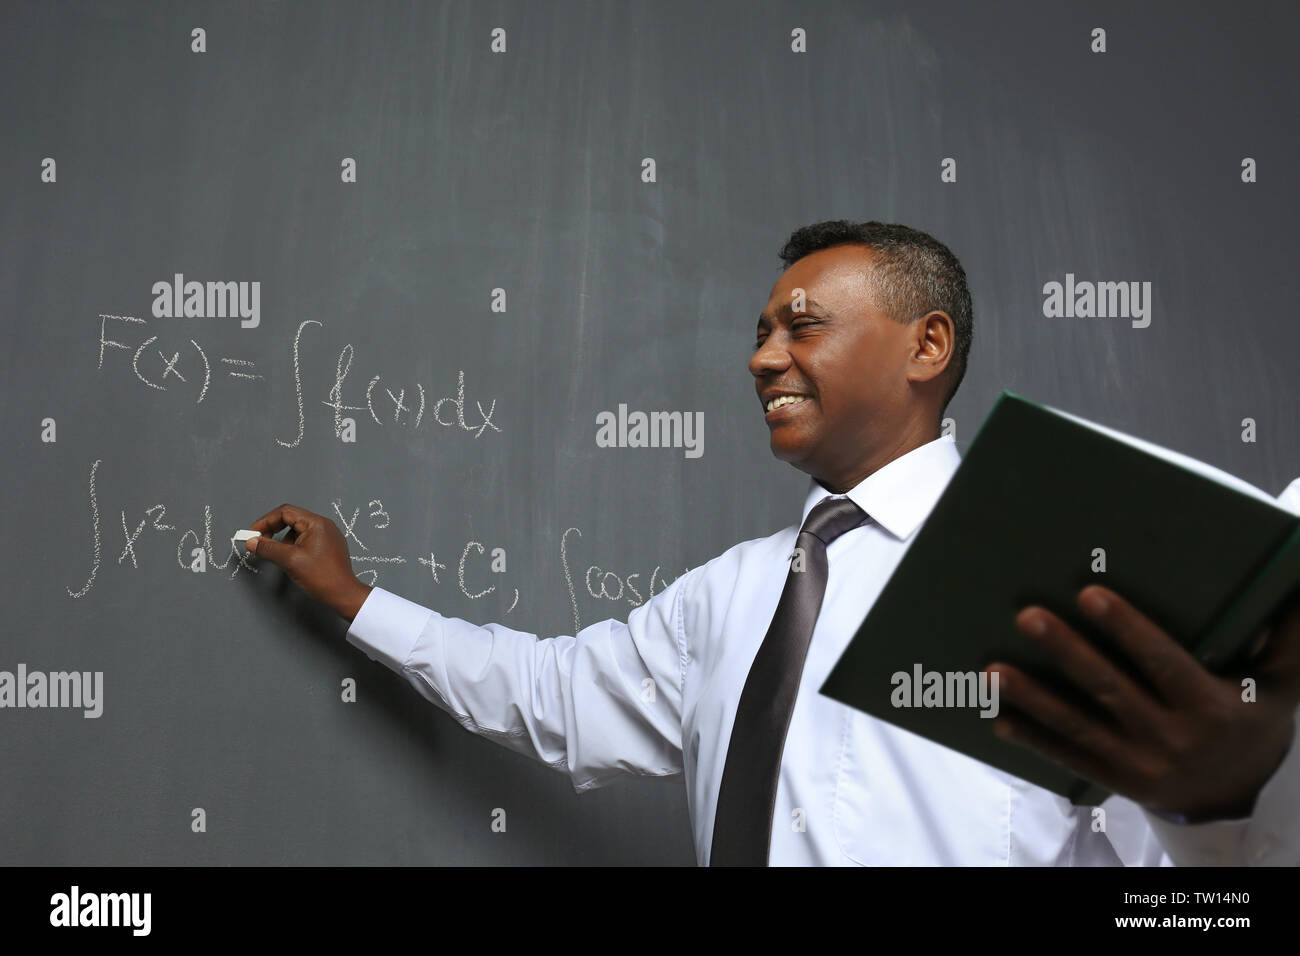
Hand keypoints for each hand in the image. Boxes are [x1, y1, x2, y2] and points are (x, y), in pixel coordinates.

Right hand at [245, 503, 372, 622]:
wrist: (344, 595)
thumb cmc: (322, 577)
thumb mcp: (290, 561)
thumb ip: (268, 548)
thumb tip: (252, 542)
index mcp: (316, 523)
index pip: (285, 512)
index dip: (265, 521)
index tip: (253, 534)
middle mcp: (323, 525)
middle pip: (291, 519)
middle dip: (273, 530)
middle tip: (260, 542)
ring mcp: (327, 536)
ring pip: (297, 531)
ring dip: (283, 540)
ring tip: (278, 555)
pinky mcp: (328, 546)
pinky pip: (305, 540)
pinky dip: (293, 546)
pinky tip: (290, 559)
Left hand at [985, 583, 1299, 819]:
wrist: (1240, 796)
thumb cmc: (1254, 719)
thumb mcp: (1282, 683)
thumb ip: (1286, 635)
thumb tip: (1296, 580)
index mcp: (1210, 708)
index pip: (1162, 662)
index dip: (1127, 628)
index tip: (1090, 594)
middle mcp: (1173, 739)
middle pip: (1110, 690)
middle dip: (1067, 651)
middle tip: (1027, 615)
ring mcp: (1140, 765)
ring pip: (1079, 727)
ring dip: (1033, 698)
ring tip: (992, 669)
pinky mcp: (1117, 783)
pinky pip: (1069, 759)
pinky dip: (1033, 738)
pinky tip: (998, 718)